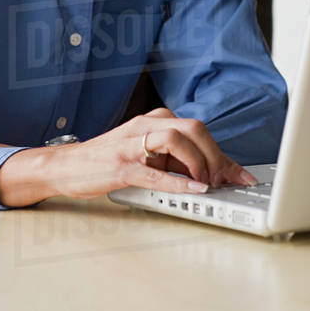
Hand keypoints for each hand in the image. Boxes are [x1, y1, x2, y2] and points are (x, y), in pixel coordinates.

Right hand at [0, 108, 256, 207]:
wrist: (67, 165)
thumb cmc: (110, 160)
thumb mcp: (147, 155)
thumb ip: (175, 160)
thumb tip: (212, 174)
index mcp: (156, 120)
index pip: (198, 130)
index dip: (224, 154)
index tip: (242, 175)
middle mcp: (146, 125)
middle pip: (194, 129)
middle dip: (216, 156)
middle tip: (226, 181)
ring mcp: (133, 144)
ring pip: (177, 140)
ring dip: (199, 163)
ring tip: (208, 184)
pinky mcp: (121, 166)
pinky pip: (154, 172)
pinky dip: (178, 181)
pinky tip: (195, 189)